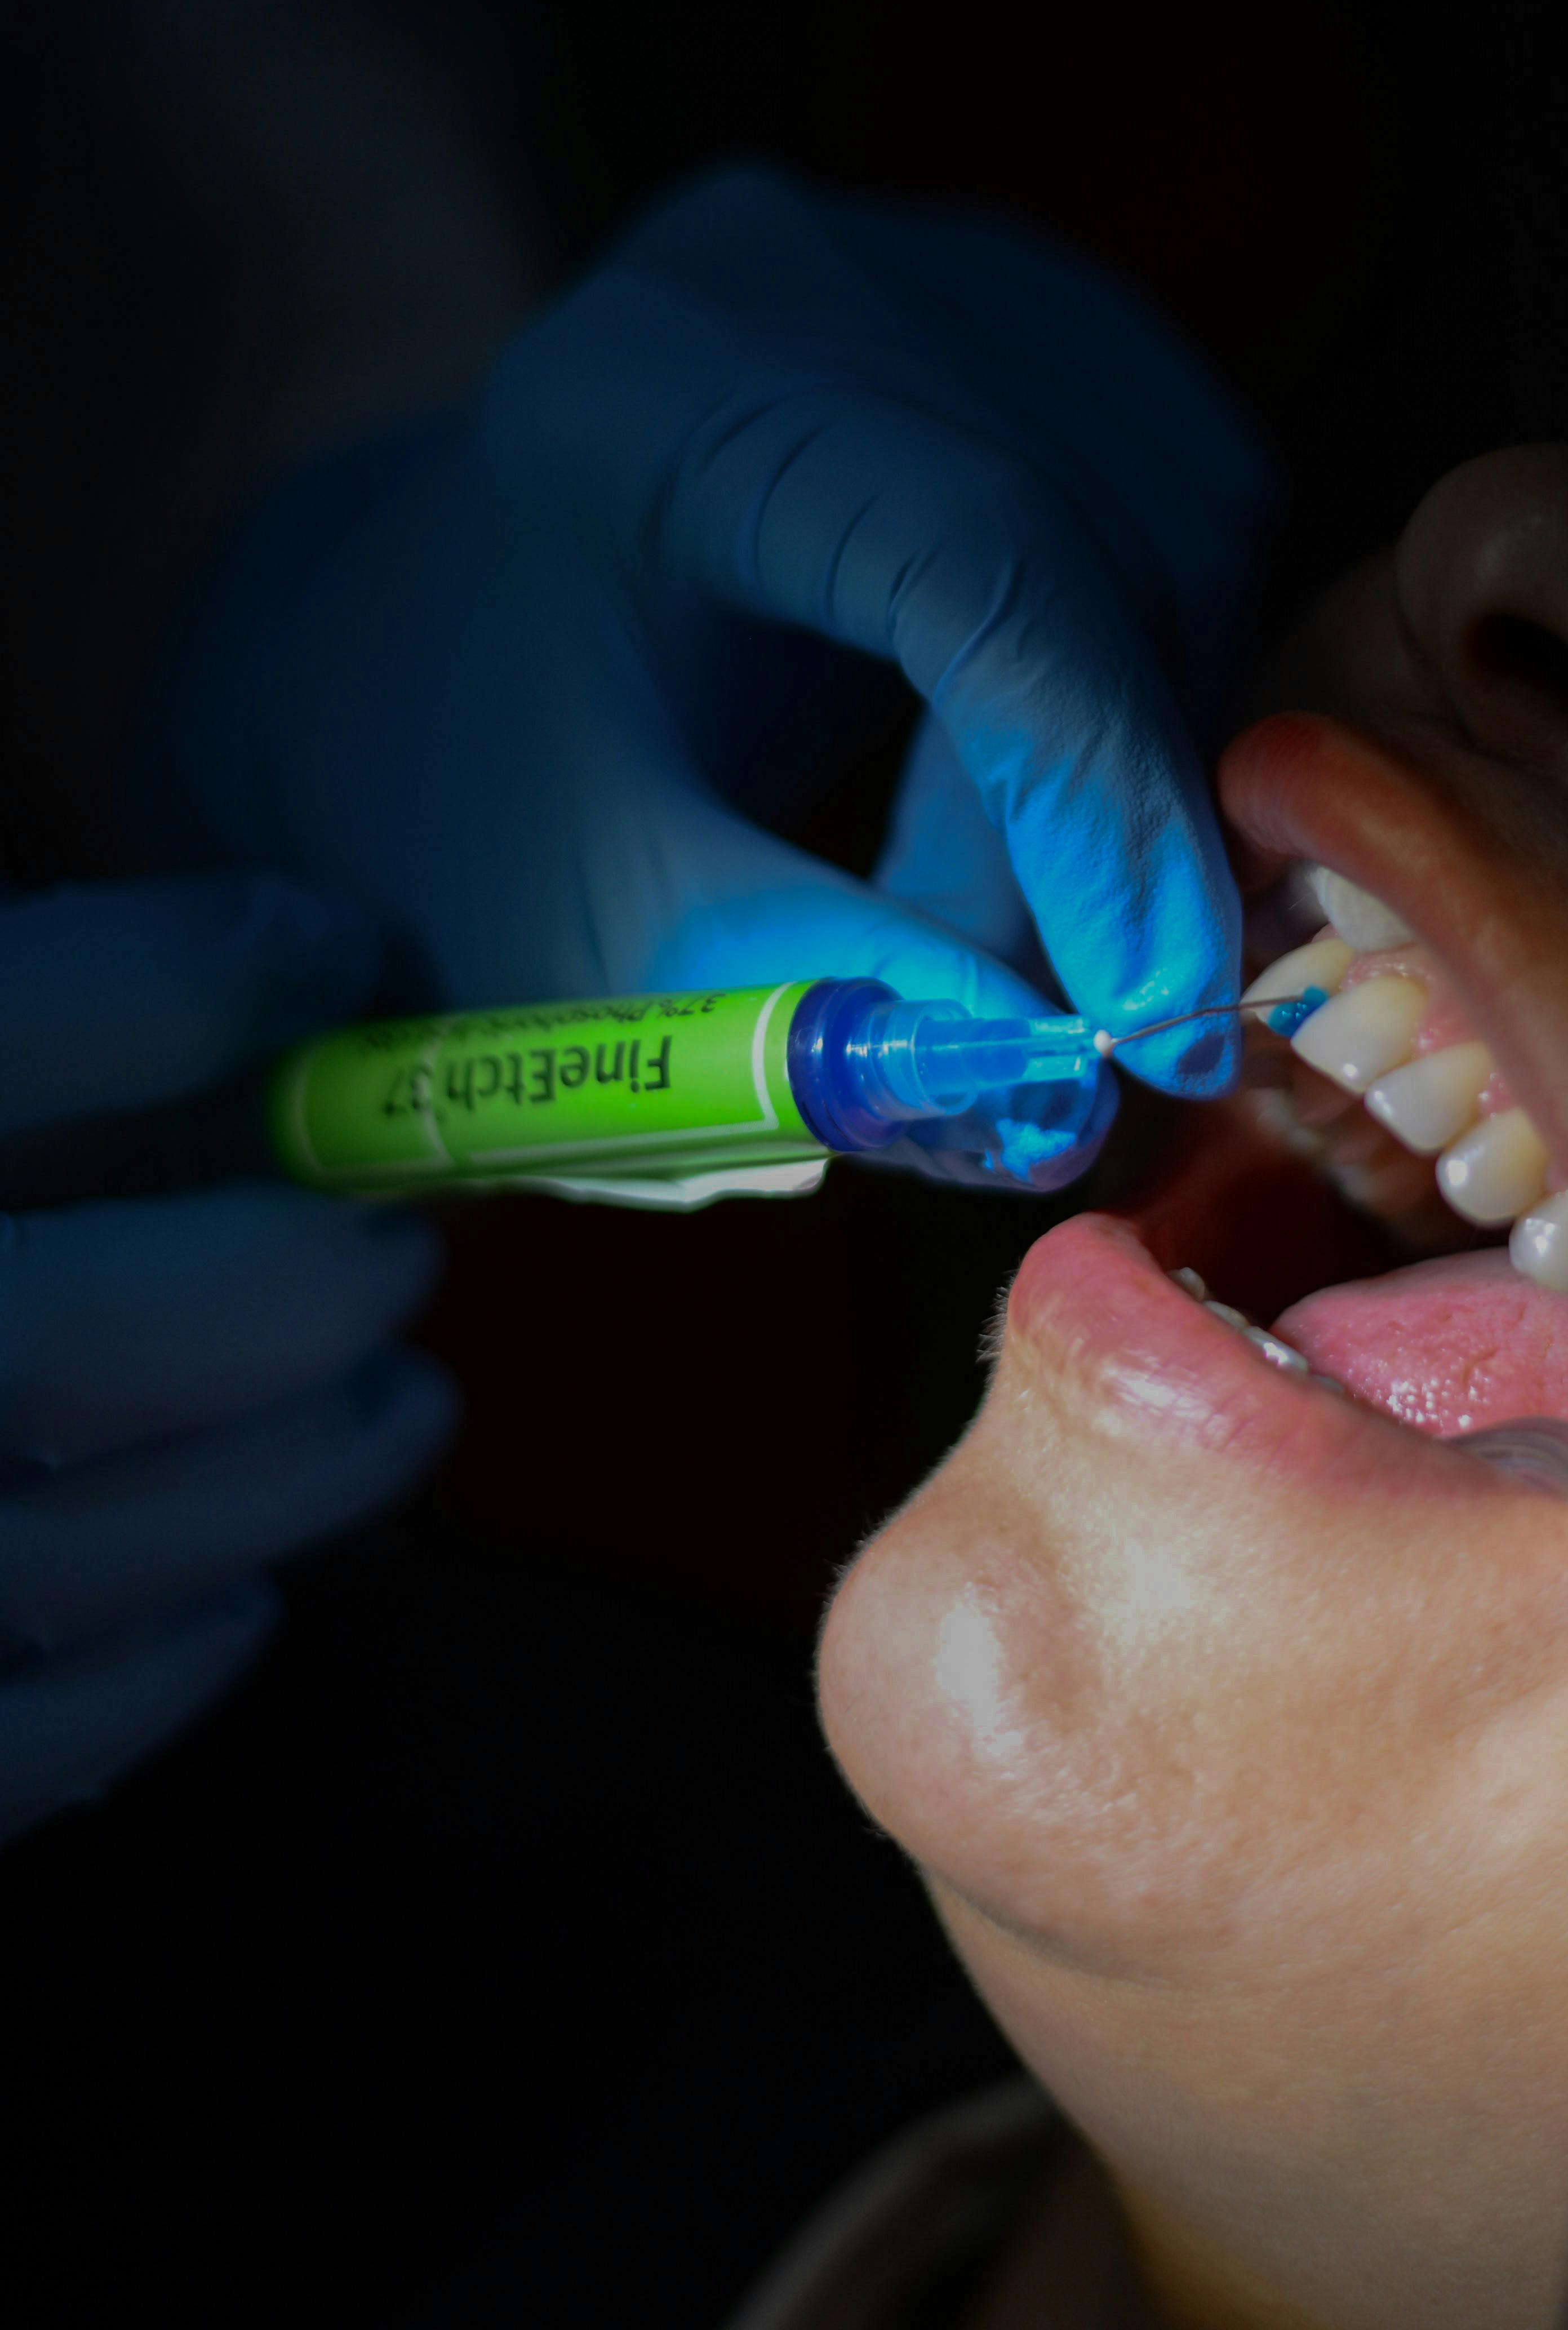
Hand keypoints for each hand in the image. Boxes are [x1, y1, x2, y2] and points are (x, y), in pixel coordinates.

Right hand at [1, 875, 454, 1844]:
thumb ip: (0, 1027)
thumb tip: (224, 967)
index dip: (188, 976)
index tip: (333, 948)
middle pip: (57, 1340)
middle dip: (277, 1282)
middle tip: (400, 1239)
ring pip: (72, 1555)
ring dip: (280, 1475)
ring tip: (401, 1403)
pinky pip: (10, 1746)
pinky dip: (146, 1680)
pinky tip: (236, 1601)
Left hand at [141, 174, 1273, 1179]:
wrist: (411, 625)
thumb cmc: (455, 786)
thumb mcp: (580, 931)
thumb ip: (802, 1003)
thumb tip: (1055, 1093)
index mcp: (648, 387)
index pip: (967, 549)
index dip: (1084, 795)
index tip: (1141, 1020)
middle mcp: (812, 277)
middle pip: (1087, 550)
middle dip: (1108, 826)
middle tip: (1082, 1032)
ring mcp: (937, 266)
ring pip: (1170, 547)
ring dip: (1123, 773)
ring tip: (993, 912)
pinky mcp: (1026, 318)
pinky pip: (1178, 527)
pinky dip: (1133, 701)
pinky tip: (1023, 796)